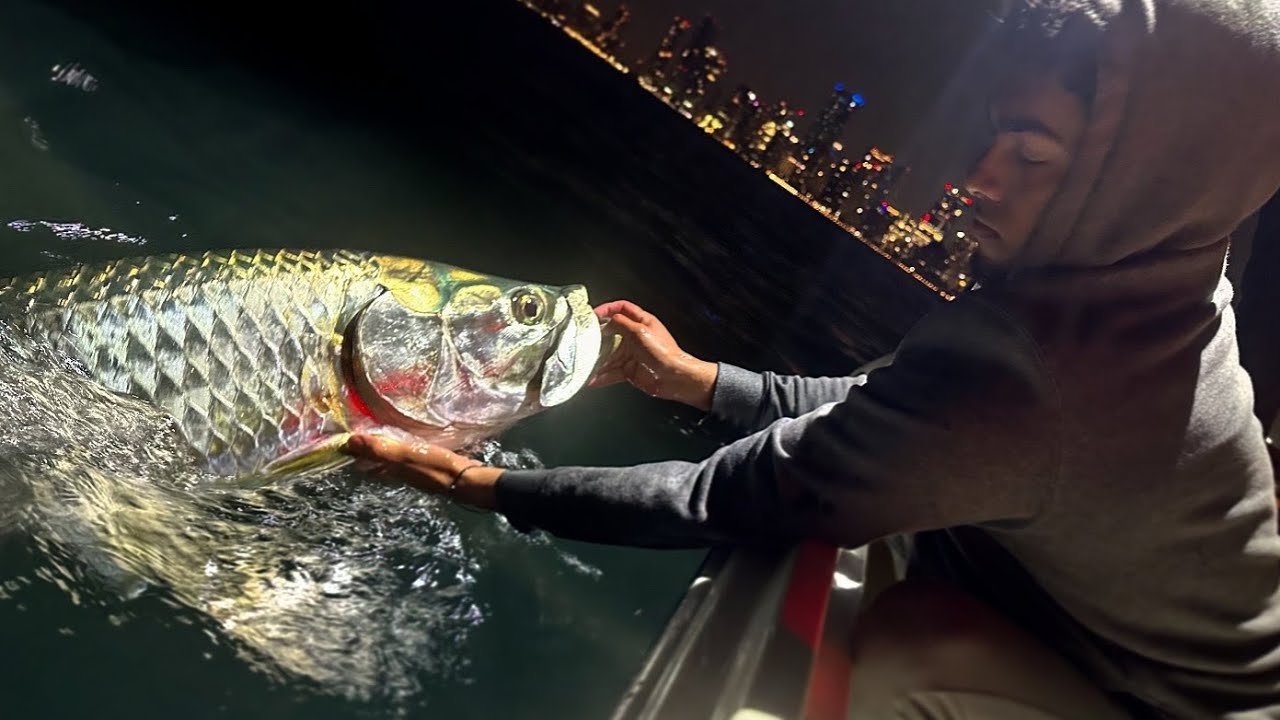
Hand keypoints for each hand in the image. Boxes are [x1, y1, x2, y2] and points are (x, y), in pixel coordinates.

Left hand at [342, 427, 500, 509]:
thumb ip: (379, 449)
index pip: (366, 461)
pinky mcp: (430, 468)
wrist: (466, 480)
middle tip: (362, 435)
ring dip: (386, 451)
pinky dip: (404, 450)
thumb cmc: (434, 467)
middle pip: (378, 463)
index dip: (356, 450)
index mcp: (392, 470)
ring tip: (383, 436)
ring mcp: (416, 472)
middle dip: (369, 452)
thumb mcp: (404, 456)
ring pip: (394, 462)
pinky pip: (410, 458)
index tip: (347, 437)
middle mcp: (401, 474)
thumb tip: (349, 440)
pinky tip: (410, 443)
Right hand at [590, 300, 717, 410]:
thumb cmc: (663, 353)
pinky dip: (602, 376)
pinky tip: (591, 380)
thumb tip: (606, 322)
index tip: (593, 315)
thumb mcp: (639, 331)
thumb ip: (620, 323)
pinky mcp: (630, 371)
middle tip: (583, 340)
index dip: (607, 309)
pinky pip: (612, 372)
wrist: (674, 378)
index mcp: (642, 322)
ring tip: (584, 364)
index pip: (622, 308)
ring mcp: (632, 354)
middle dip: (597, 338)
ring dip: (597, 361)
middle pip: (612, 333)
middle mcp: (636, 337)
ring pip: (609, 355)